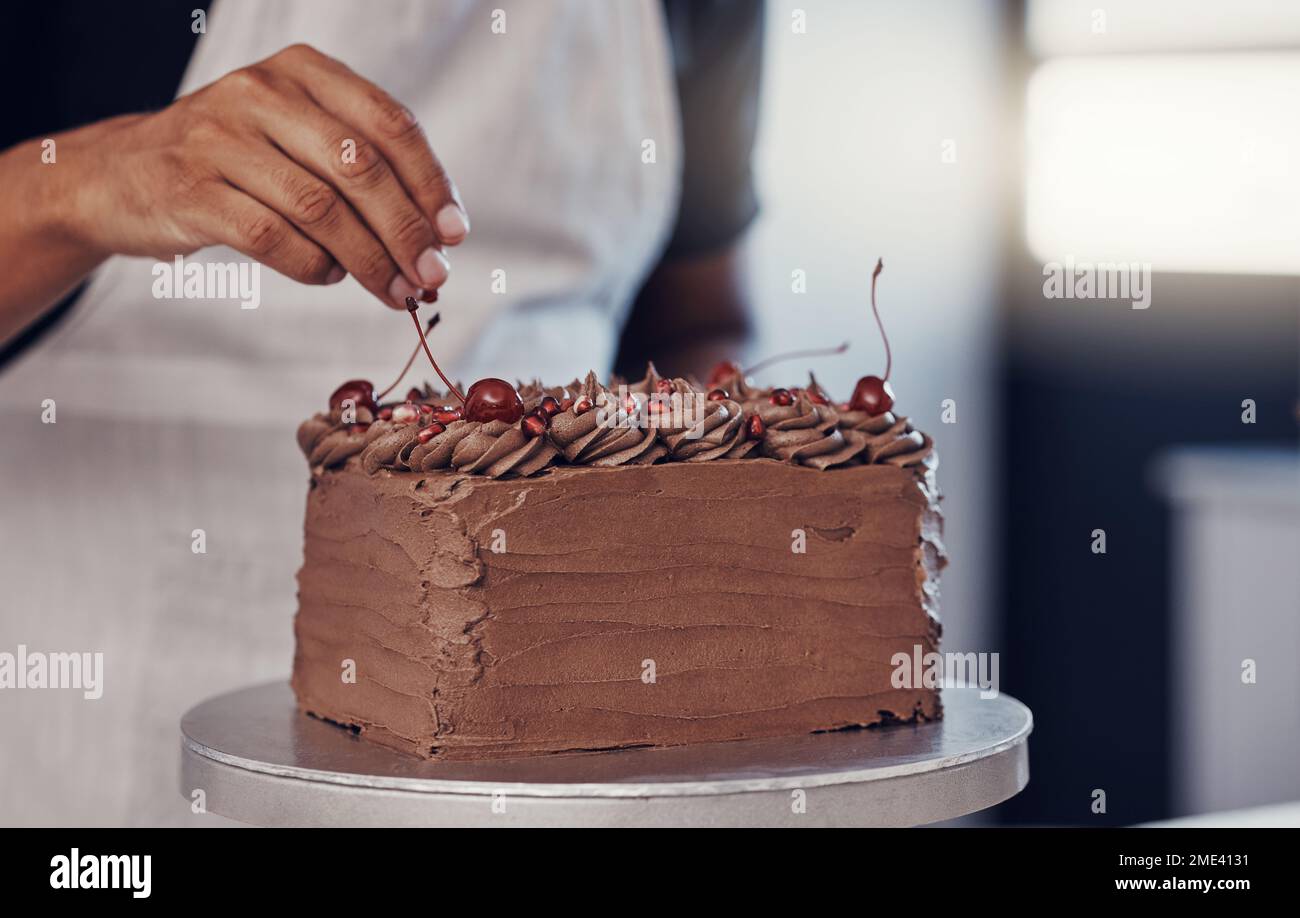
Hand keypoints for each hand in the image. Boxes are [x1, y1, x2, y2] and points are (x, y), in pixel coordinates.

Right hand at [62, 43, 467, 308]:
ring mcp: (220, 139)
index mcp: (303, 70)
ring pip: (320, 208)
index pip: (389, 123)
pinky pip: (271, 238)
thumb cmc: (236, 162)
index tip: (454, 233)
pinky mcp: (190, 190)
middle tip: (432, 275)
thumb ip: (360, 168)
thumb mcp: (297, 137)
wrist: (122, 174)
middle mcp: (262, 92)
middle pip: (360, 168)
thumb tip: (437, 234)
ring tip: (395, 290)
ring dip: (369, 259)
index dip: (430, 182)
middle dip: (407, 230)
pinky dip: (312, 266)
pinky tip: (328, 276)